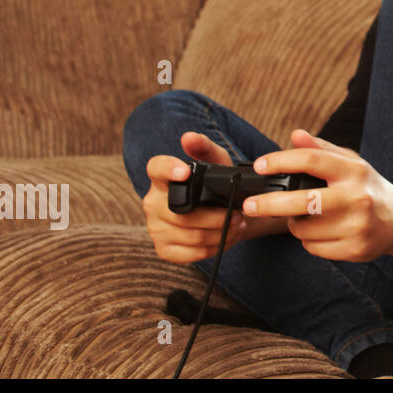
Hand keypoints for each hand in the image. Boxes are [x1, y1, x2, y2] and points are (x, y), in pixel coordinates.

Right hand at [143, 132, 250, 263]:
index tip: (185, 172)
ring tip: (239, 226)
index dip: (168, 169)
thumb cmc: (214, 182)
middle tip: (240, 215)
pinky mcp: (164, 249)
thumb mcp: (215, 162)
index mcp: (162, 178)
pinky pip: (190, 254)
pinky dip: (214, 248)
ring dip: (221, 234)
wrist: (218, 209)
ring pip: (190, 236)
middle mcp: (152, 203)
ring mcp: (155, 228)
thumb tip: (189, 138)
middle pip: (183, 214)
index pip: (156, 168)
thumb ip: (204, 148)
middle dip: (217, 217)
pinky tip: (227, 239)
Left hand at [241, 130, 392, 262]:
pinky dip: (309, 241)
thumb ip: (321, 150)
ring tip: (308, 218)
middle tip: (249, 205)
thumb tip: (295, 135)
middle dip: (269, 203)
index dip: (281, 161)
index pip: (312, 160)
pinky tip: (323, 232)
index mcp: (354, 171)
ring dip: (295, 225)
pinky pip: (313, 247)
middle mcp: (358, 197)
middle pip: (303, 201)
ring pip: (304, 230)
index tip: (260, 166)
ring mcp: (358, 225)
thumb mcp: (350, 163)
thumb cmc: (366, 187)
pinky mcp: (356, 249)